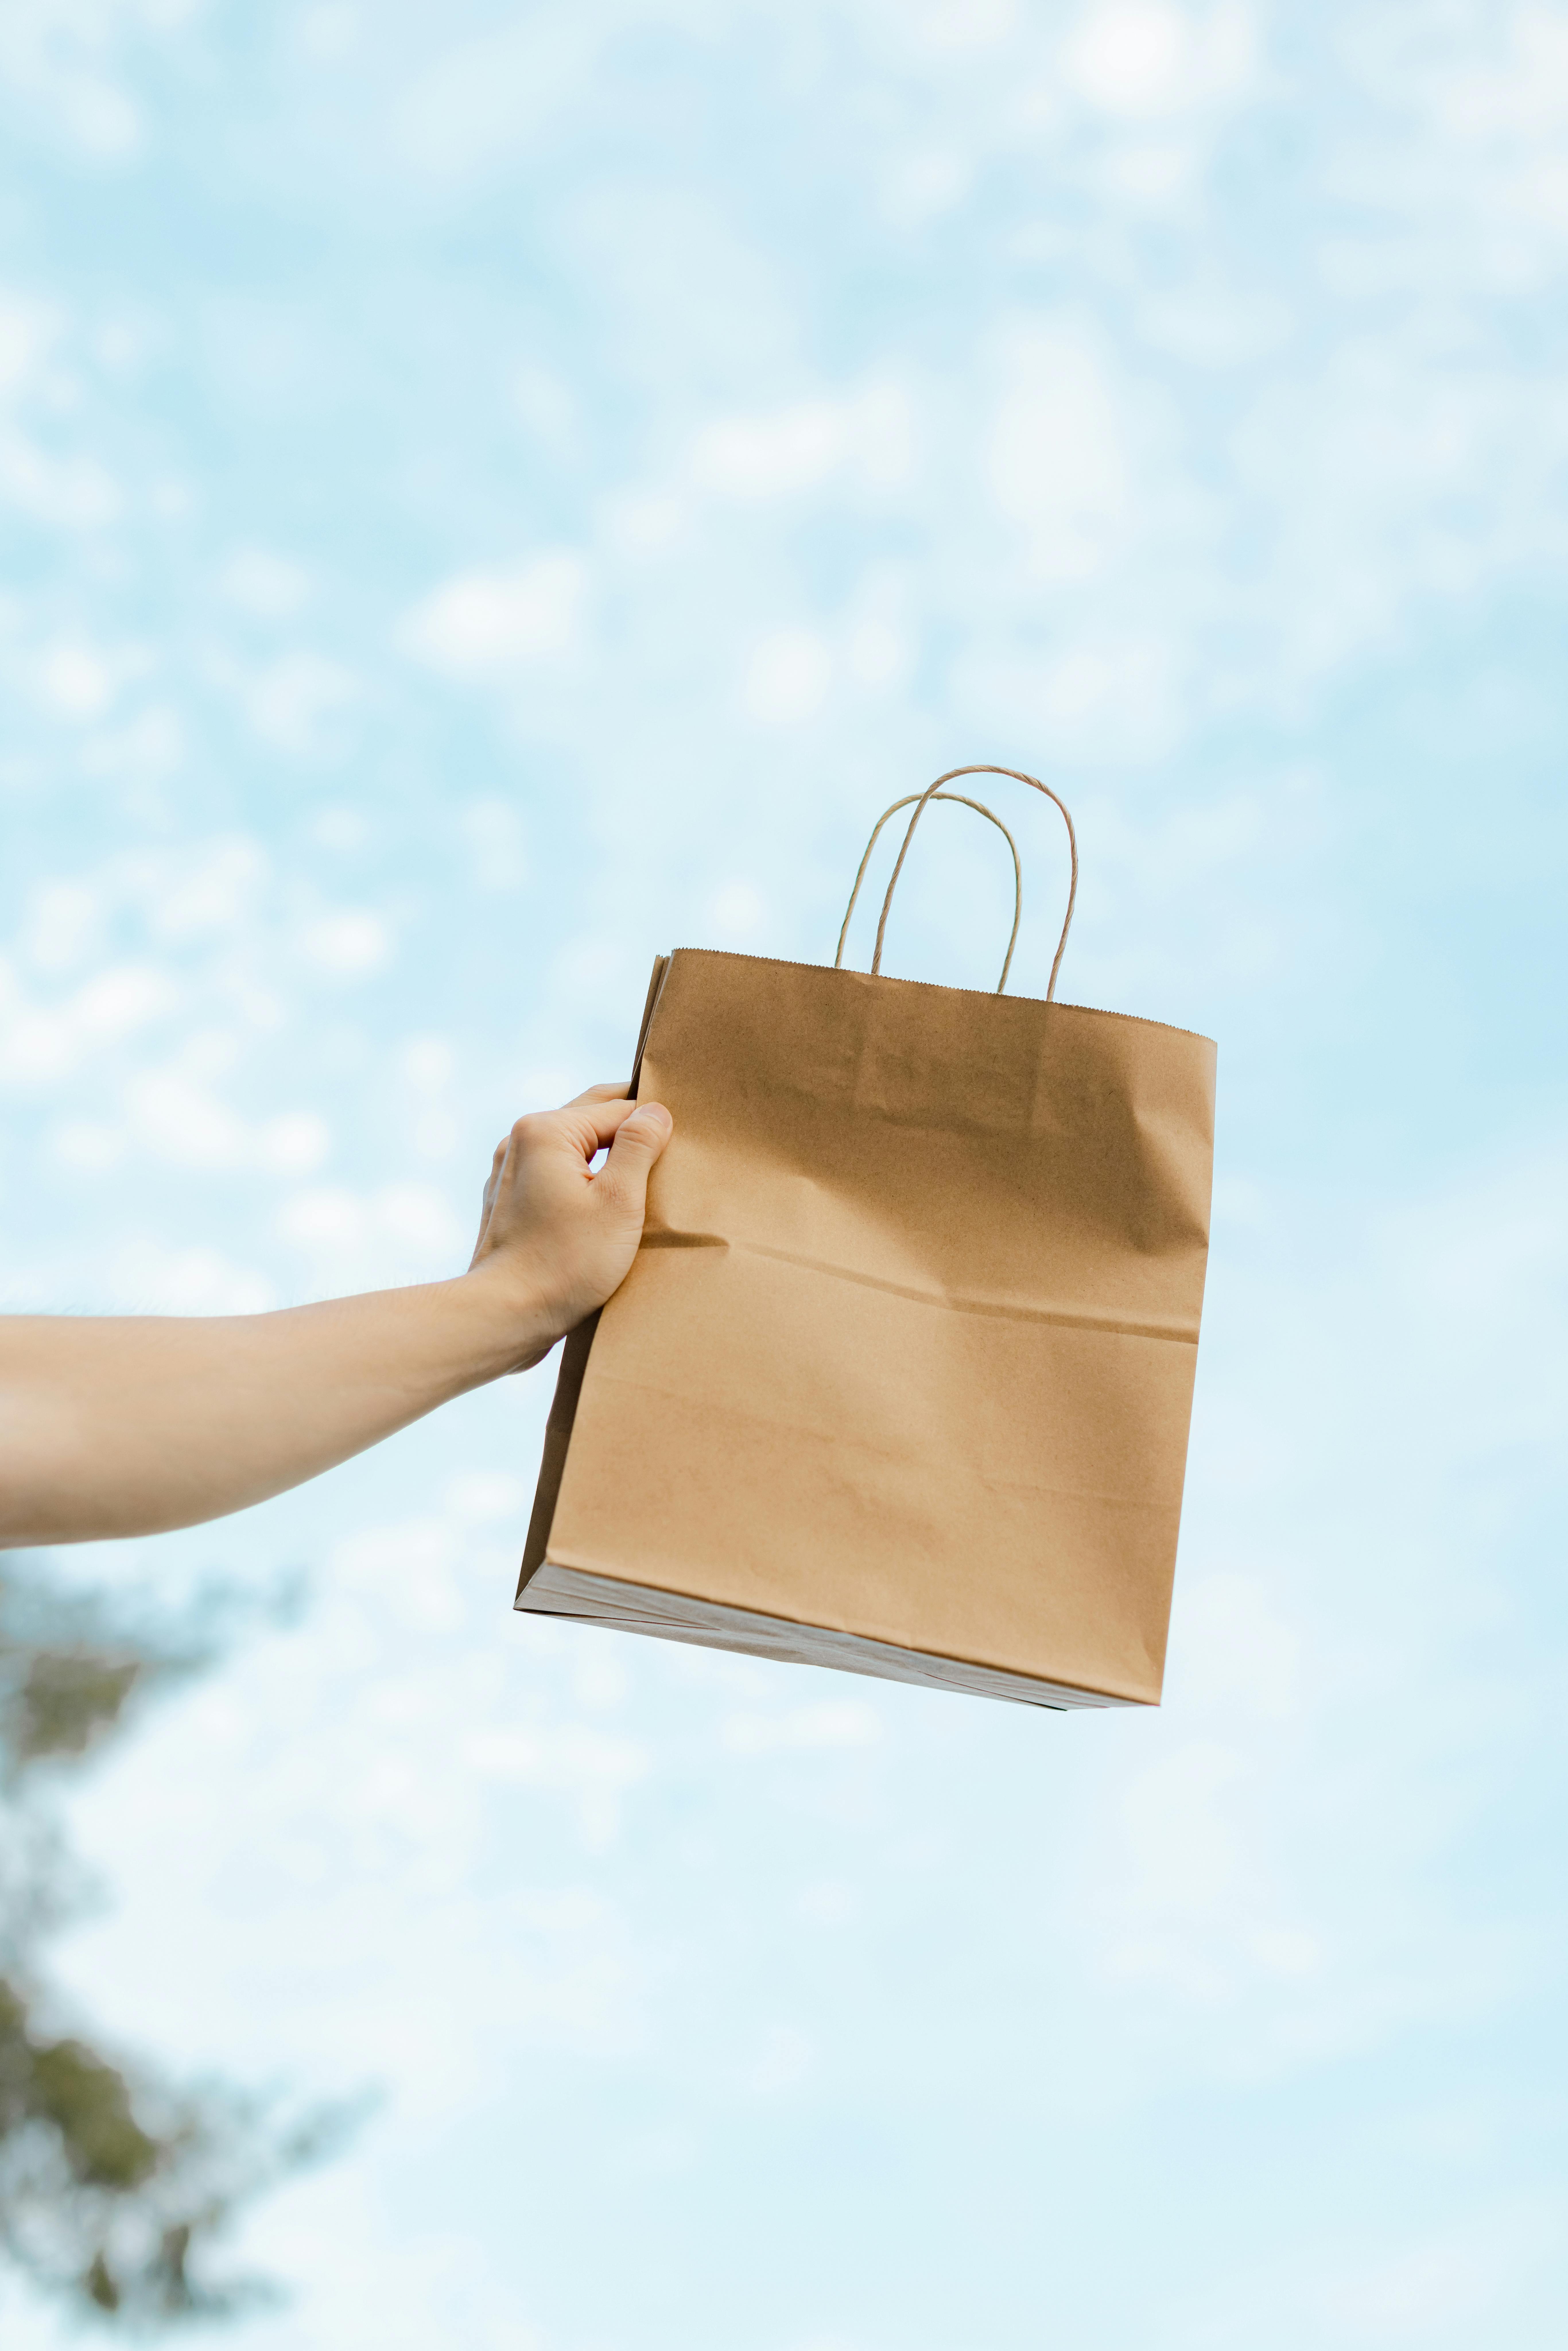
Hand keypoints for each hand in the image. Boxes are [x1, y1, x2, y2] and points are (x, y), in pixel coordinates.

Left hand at [467, 1084, 673, 1367]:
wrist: (505, 1313)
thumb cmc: (566, 1263)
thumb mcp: (619, 1202)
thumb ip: (639, 1147)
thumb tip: (655, 1111)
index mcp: (546, 1130)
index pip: (618, 1108)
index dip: (654, 1123)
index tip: (682, 1142)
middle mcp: (520, 1141)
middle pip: (591, 1118)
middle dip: (629, 1128)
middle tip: (668, 1146)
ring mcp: (509, 1171)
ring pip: (572, 1147)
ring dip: (605, 1155)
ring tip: (639, 1177)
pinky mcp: (508, 1200)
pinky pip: (554, 1174)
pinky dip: (581, 1179)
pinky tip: (601, 1203)